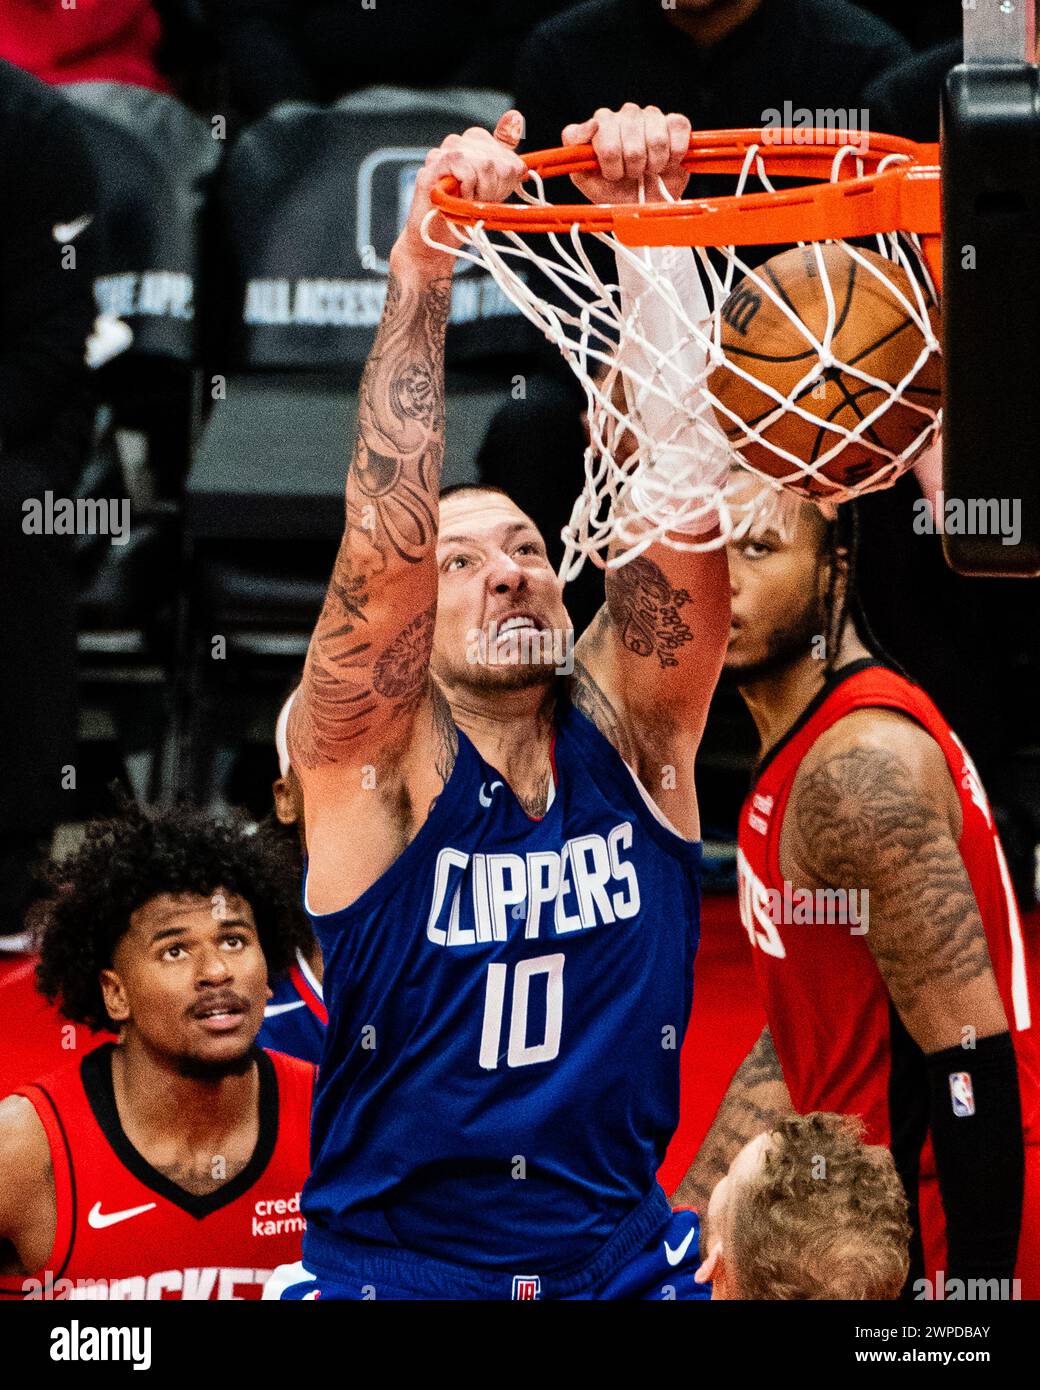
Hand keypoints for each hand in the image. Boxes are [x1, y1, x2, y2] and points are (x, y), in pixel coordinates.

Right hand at [395, 110, 526, 269]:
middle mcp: (458, 142)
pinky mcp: (433, 165)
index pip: (506, 154)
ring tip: (466, 201)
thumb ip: (505, 155)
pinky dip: (467, 191)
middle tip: (476, 201)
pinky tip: (456, 199)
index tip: (490, 195)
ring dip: (482, 191)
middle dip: (493, 188)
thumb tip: (515, 116)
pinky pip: (466, 170)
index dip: (503, 180)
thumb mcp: (493, 187)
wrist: (436, 241)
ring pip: (486, 164)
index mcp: (474, 143)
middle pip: (498, 159)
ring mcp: (443, 151)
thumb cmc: (462, 214)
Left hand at [563, 104, 690, 205]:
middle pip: (631, 140)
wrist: (644, 205)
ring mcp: (651, 116)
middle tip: (631, 175)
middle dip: (632, 168)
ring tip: (648, 171)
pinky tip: (667, 162)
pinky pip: (678, 130)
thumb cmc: (613, 191)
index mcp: (602, 124)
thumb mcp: (584, 179)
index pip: (602, 128)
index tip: (611, 173)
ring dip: (653, 165)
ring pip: (656, 139)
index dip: (609, 158)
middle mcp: (625, 116)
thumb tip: (592, 124)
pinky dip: (674, 155)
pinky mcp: (675, 123)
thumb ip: (573, 150)